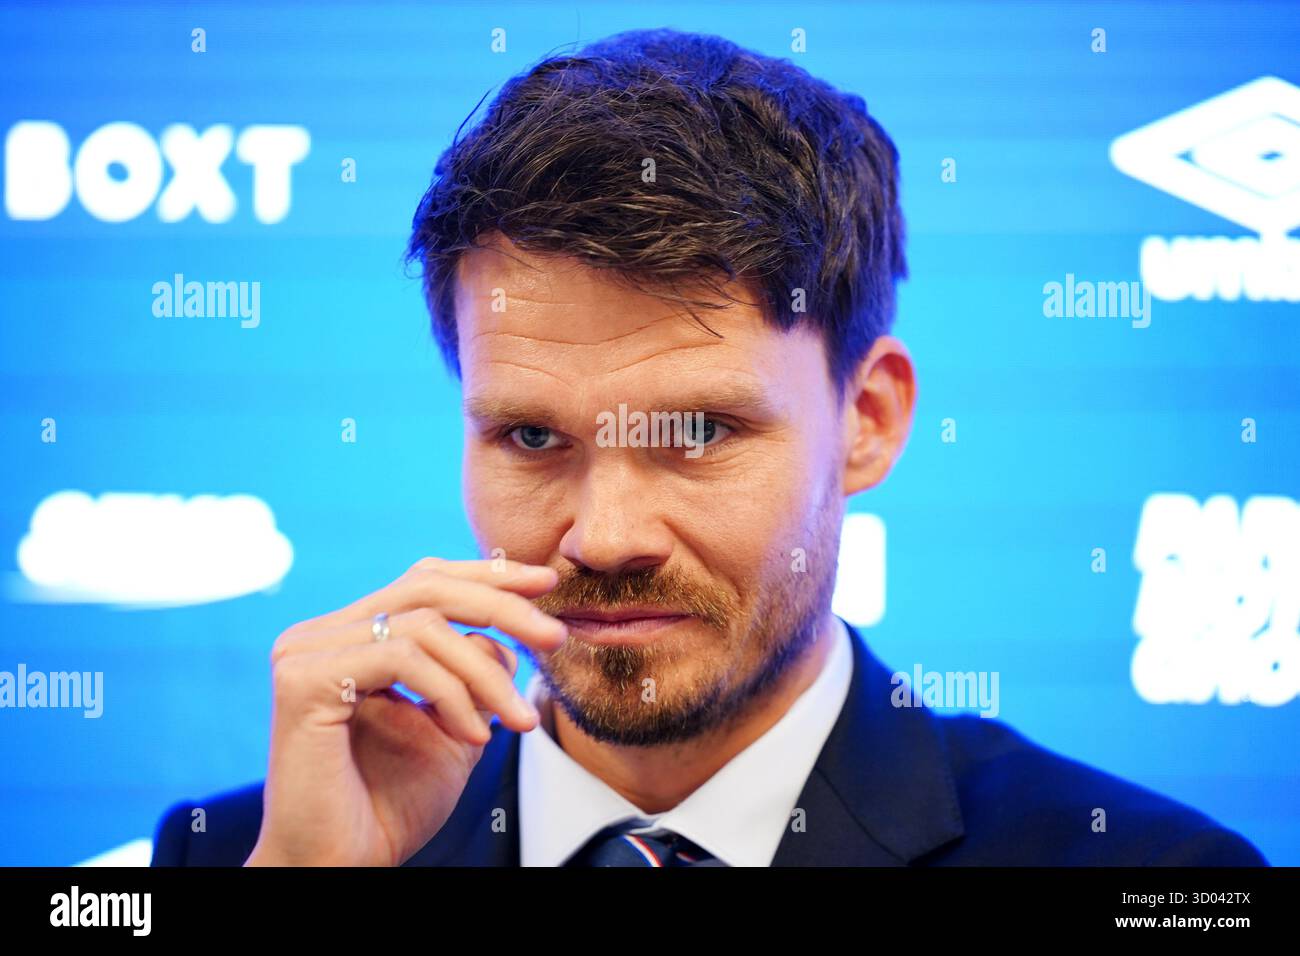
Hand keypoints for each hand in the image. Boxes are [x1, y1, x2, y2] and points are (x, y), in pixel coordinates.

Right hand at [243, 557, 565, 865]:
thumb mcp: (456, 727)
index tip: (546, 583)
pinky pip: (400, 658)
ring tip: (517, 720)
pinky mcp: (303, 679)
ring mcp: (306, 652)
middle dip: (502, 607)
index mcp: (351, 636)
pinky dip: (450, 693)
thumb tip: (509, 637)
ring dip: (487, 673)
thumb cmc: (390, 807)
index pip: (424, 582)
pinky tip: (472, 735)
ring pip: (424, 626)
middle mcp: (322, 634)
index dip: (487, 575)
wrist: (343, 866)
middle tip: (554, 637)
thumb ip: (478, 675)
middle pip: (426, 589)